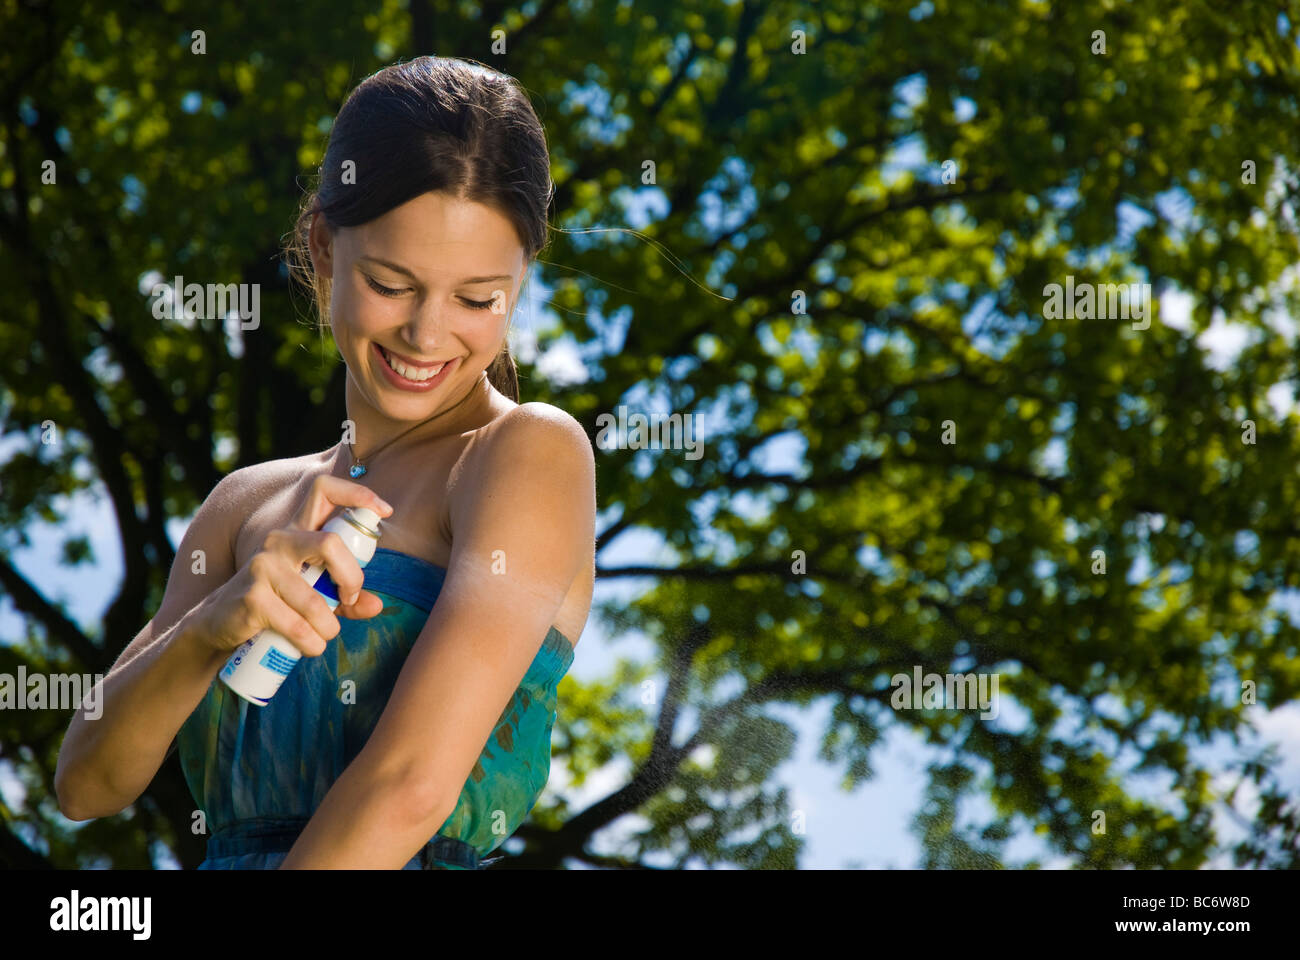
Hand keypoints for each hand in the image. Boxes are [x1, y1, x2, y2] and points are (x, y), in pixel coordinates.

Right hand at [191, 475, 393, 656]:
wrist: (217, 625)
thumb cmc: (274, 604)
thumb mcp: (312, 595)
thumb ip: (344, 597)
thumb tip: (377, 606)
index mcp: (297, 531)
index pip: (324, 490)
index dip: (358, 494)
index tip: (386, 511)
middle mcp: (279, 540)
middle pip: (330, 543)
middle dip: (351, 578)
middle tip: (349, 598)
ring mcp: (262, 566)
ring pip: (316, 601)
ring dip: (329, 628)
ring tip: (324, 636)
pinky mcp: (252, 596)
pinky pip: (297, 624)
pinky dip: (311, 643)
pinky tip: (309, 647)